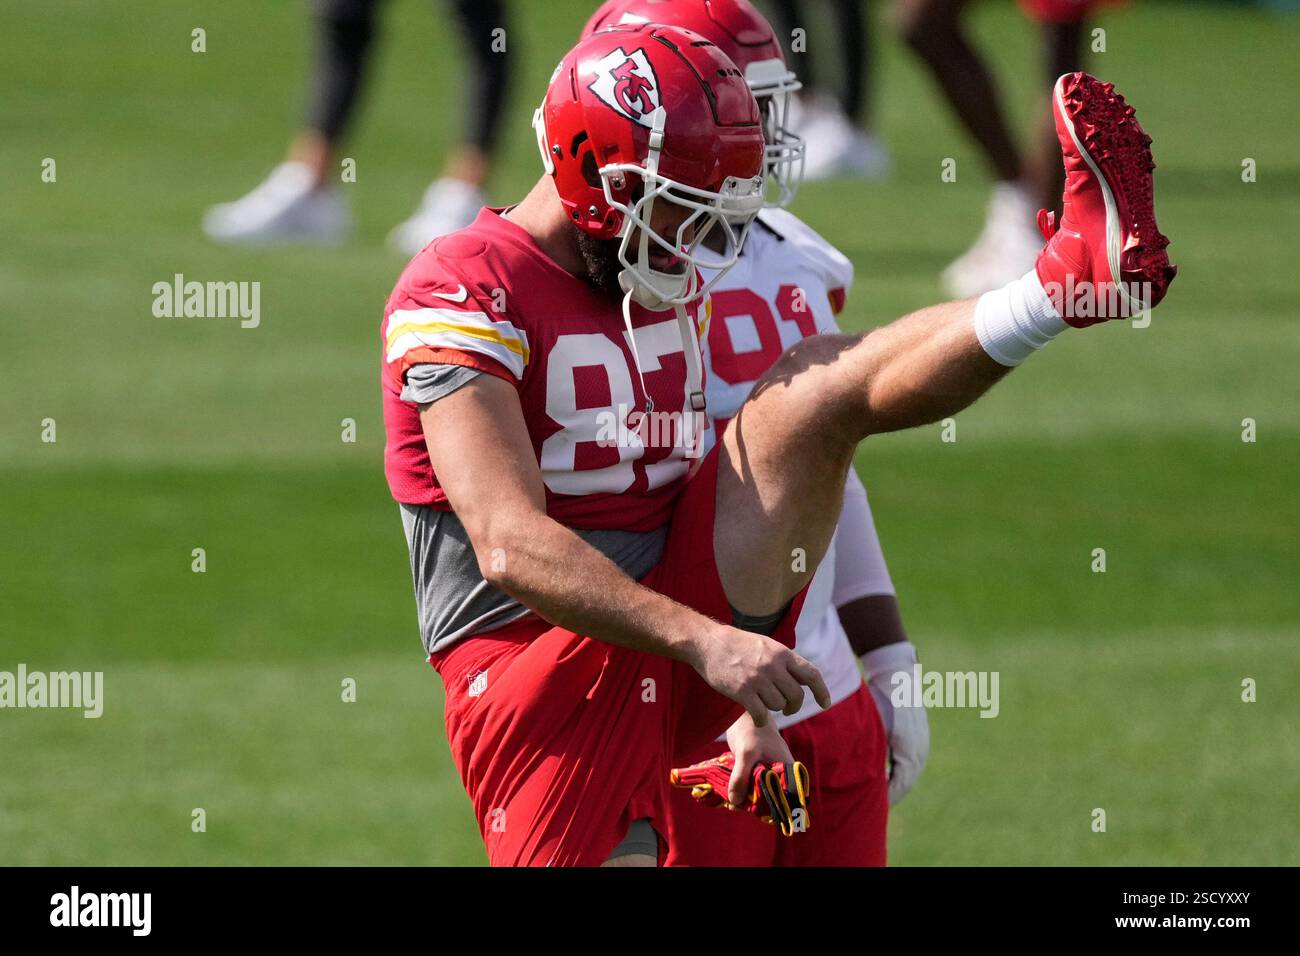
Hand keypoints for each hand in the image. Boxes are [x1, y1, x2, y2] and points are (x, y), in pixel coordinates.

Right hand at [688, 623, 830, 726]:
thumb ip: (784, 661)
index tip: (826, 703)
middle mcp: (773, 666)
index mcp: (782, 653)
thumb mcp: (766, 645)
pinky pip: (761, 715)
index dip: (822, 691)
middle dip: (794, 706)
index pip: (812, 674)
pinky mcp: (742, 692)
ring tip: (763, 702)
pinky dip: (762, 719)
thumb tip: (802, 680)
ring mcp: (757, 680)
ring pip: (778, 705)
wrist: (708, 643)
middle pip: (796, 696)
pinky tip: (757, 716)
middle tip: (787, 708)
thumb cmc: (737, 644)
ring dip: (774, 708)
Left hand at [723, 712, 793, 806]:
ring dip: (746, 797)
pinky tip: (730, 791)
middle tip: (735, 806)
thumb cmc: (751, 731)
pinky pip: (751, 785)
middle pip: (770, 797)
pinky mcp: (757, 771)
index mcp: (788, 771)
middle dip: (754, 803)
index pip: (786, 798)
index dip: (771, 808)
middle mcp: (781, 773)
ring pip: (759, 792)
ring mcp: (769, 772)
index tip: (753, 810)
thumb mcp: (745, 754)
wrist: (744, 715)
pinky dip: (742, 789)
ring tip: (730, 799)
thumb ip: (741, 777)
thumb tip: (734, 802)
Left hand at [863, 641, 929, 805]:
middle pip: (906, 782)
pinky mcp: (918, 739)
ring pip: (909, 773)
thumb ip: (868, 748)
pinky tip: (884, 775)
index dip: (888, 797)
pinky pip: (910, 763)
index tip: (874, 805)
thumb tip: (860, 772)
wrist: (898, 676)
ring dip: (895, 784)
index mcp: (909, 750)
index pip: (901, 784)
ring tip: (878, 793)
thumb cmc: (882, 699)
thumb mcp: (873, 725)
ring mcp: (921, 745)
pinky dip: (898, 772)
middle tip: (873, 804)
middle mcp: (919, 750)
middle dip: (890, 794)